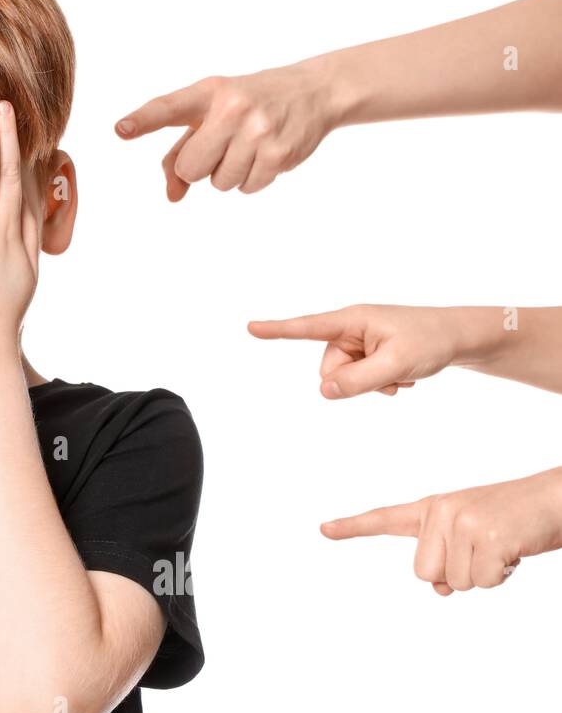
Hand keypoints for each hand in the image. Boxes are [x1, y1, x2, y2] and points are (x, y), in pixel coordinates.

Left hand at [115, 61, 339, 199]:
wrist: (313, 91)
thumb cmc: (248, 104)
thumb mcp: (212, 113)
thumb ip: (181, 151)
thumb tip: (172, 196)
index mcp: (208, 93)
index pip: (169, 107)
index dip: (143, 120)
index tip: (120, 129)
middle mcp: (232, 108)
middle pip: (191, 168)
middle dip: (201, 166)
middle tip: (222, 144)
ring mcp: (258, 131)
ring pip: (219, 183)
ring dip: (228, 173)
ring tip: (248, 145)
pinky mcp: (279, 154)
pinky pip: (246, 189)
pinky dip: (252, 179)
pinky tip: (266, 153)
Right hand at [247, 305, 502, 398]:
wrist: (462, 338)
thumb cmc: (432, 341)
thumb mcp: (397, 364)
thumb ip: (358, 380)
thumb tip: (322, 391)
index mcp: (352, 320)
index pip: (306, 327)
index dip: (276, 330)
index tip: (250, 328)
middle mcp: (350, 328)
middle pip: (329, 367)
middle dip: (354, 381)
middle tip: (391, 377)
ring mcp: (360, 341)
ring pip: (344, 377)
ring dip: (370, 385)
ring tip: (400, 377)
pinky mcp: (370, 352)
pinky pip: (358, 378)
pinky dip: (379, 383)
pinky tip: (402, 378)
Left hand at [322, 469, 561, 594]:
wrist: (556, 499)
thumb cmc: (515, 520)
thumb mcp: (474, 536)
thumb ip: (447, 558)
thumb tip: (440, 589)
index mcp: (433, 508)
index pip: (386, 518)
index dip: (353, 527)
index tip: (323, 529)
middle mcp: (441, 512)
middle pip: (425, 574)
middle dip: (457, 573)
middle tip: (485, 550)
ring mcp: (463, 523)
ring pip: (456, 582)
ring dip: (485, 574)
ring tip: (503, 546)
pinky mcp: (488, 538)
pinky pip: (483, 582)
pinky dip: (502, 576)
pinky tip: (514, 550)